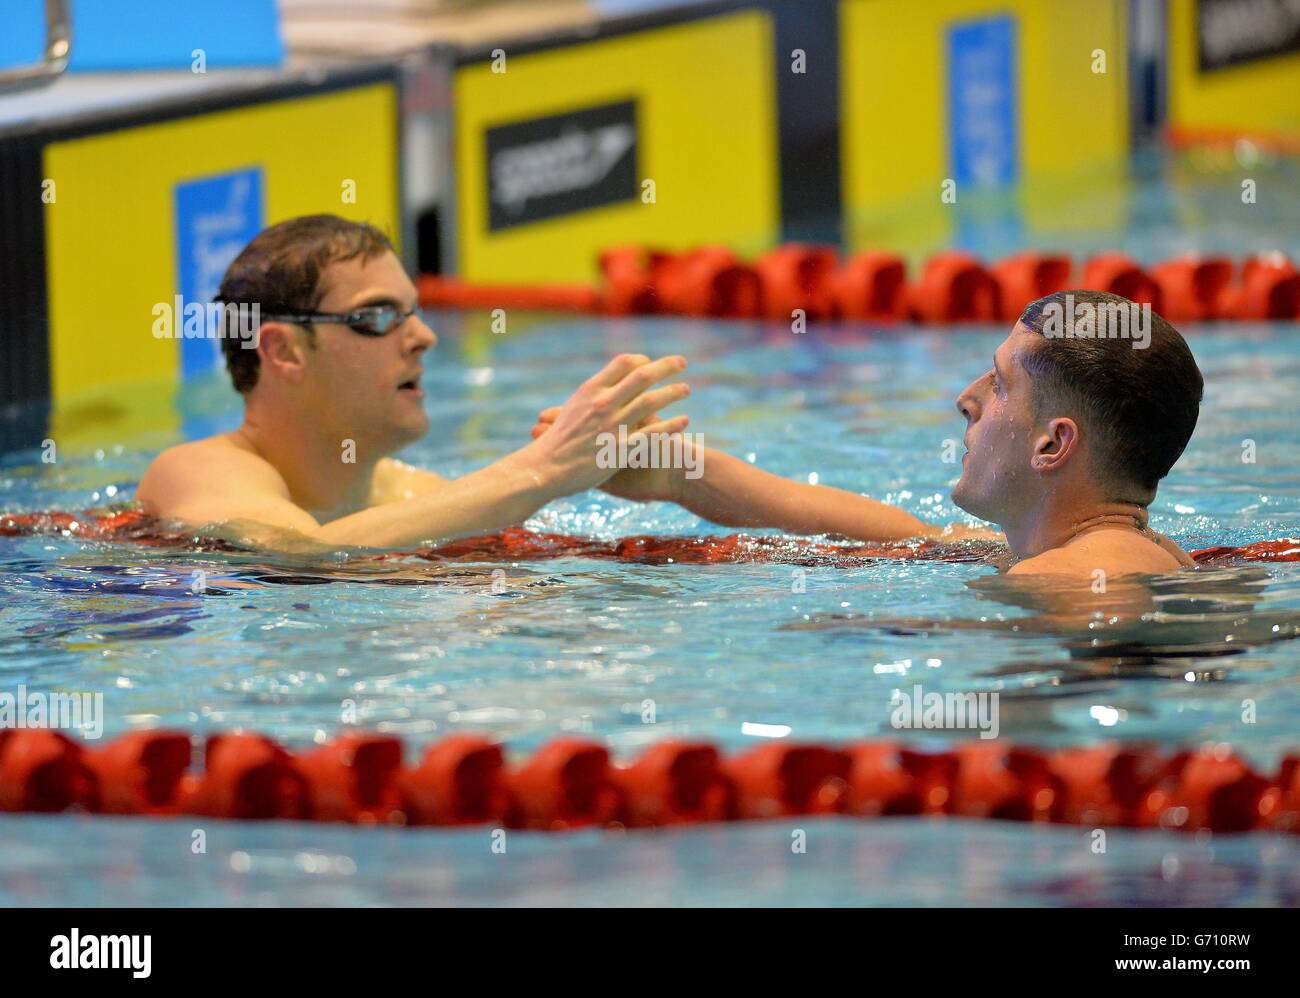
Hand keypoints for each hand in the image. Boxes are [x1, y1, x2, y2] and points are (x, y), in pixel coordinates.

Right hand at [514, 354, 690, 498]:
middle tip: (682, 362)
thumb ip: (590, 399)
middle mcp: (604, 403)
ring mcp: (613, 425)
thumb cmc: (554, 442)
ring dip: (673, 392)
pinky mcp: (621, 449)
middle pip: (642, 375)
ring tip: (686, 389)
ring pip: (652, 401)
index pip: (623, 363)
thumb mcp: (570, 410)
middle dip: (666, 366)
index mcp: (591, 390)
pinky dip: (672, 424)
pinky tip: (685, 421)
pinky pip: (654, 433)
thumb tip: (605, 389)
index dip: (641, 360)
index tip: (650, 363)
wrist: (545, 469)